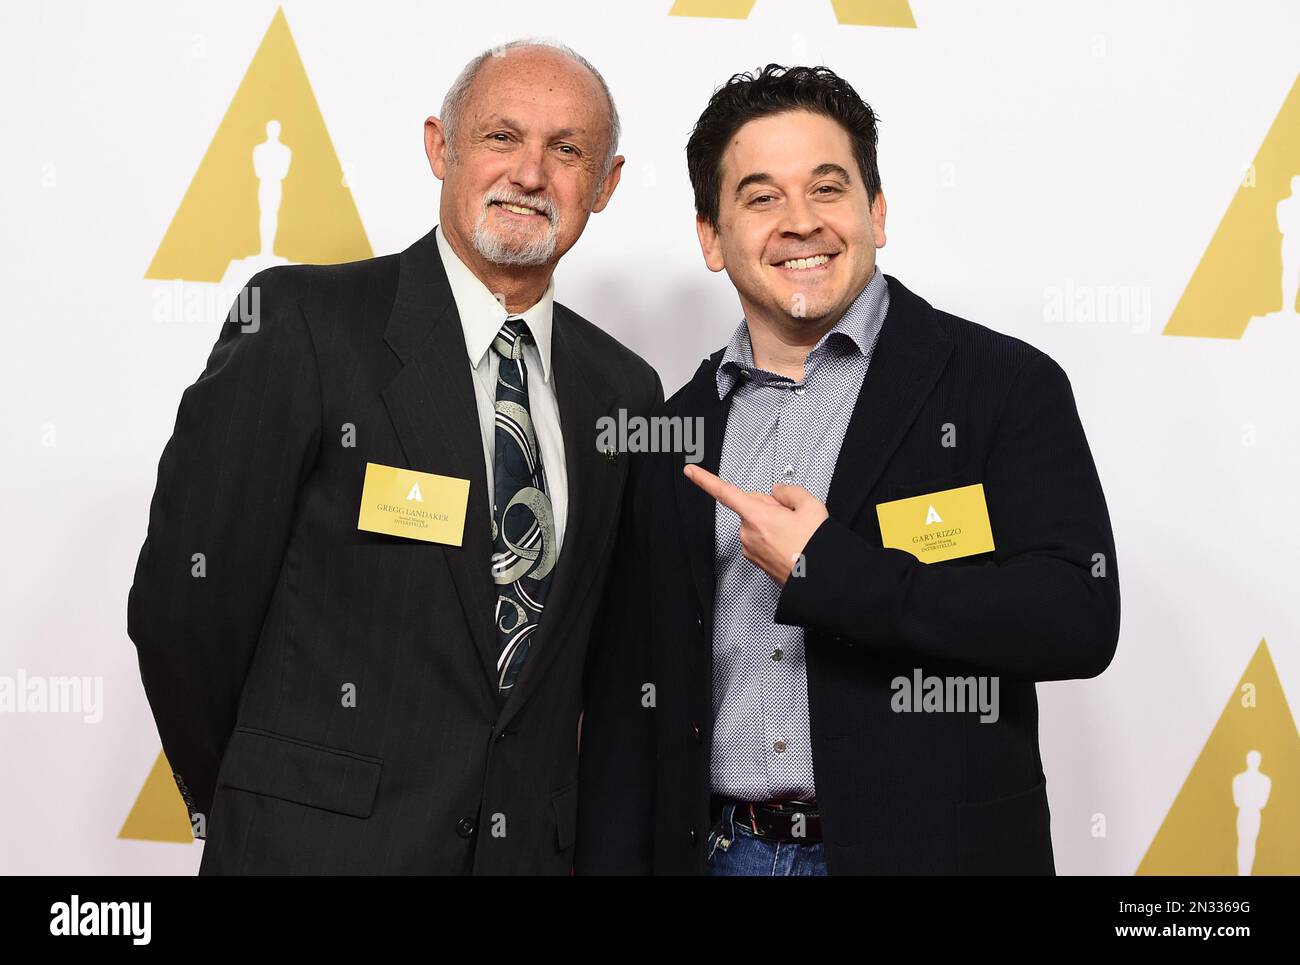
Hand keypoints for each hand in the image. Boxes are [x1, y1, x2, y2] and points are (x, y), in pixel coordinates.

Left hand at [684, 464, 828, 585]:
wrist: (819, 581)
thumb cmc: (815, 548)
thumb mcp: (811, 506)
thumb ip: (790, 491)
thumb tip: (779, 492)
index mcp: (756, 516)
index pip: (724, 492)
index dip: (705, 479)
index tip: (691, 471)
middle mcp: (748, 533)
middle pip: (751, 505)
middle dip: (769, 506)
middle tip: (793, 517)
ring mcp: (751, 548)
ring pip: (757, 523)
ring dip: (773, 523)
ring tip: (795, 534)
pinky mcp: (756, 560)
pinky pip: (761, 538)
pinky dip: (773, 537)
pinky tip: (790, 543)